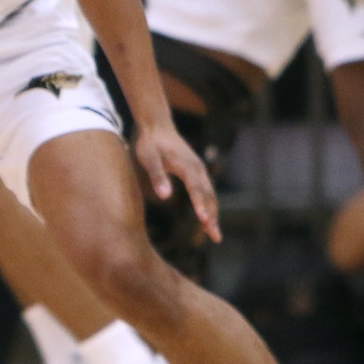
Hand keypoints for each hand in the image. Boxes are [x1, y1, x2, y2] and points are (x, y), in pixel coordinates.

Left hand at [132, 122, 220, 243]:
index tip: (204, 221)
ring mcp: (199, 171)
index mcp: (187, 166)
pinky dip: (209, 207)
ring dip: (213, 215)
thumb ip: (157, 176)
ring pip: (210, 196)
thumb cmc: (151, 144)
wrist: (158, 126)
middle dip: (212, 216)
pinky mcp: (196, 173)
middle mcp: (198, 169)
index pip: (196, 188)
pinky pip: (206, 193)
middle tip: (215, 237)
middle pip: (208, 195)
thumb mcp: (149, 159)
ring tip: (214, 236)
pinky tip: (207, 220)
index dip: (200, 205)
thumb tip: (165, 196)